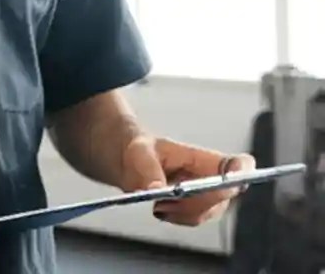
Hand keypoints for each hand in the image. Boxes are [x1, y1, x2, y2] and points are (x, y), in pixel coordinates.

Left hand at [120, 134, 256, 226]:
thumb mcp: (140, 152)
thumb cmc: (143, 152)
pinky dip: (174, 216)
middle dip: (196, 199)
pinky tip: (160, 207)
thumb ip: (148, 169)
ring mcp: (209, 200)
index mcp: (208, 159)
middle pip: (223, 196)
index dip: (243, 172)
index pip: (240, 165)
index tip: (229, 179)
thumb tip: (155, 190)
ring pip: (206, 213)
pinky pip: (192, 221)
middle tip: (168, 196)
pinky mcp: (196, 213)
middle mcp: (216, 181)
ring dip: (180, 209)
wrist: (131, 164)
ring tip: (159, 199)